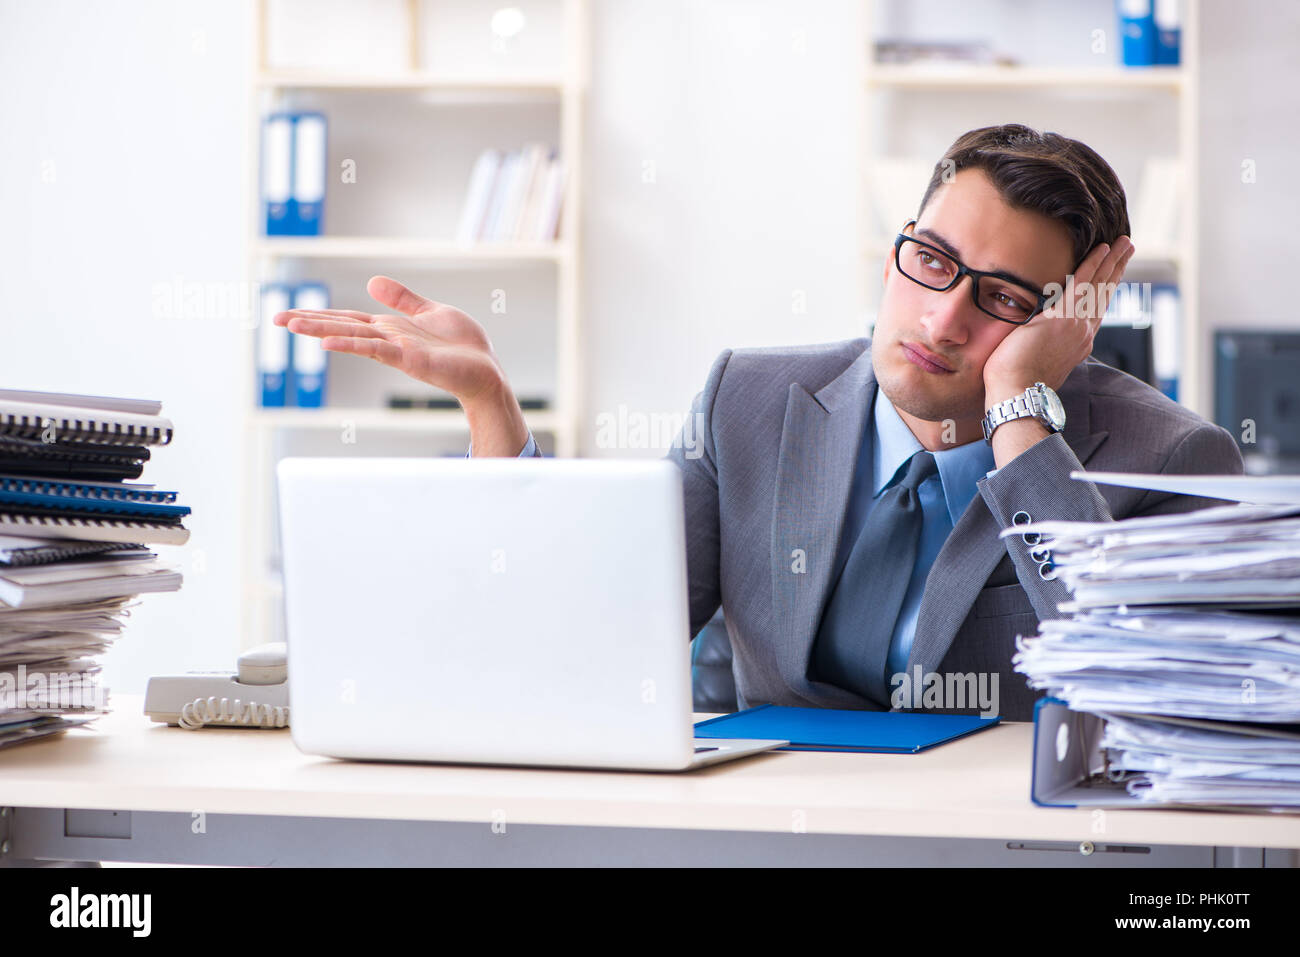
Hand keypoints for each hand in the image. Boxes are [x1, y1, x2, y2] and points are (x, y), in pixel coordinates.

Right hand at [274, 275, 529, 455]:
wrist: (486, 370)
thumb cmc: (462, 347)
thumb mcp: (430, 312)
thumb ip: (402, 299)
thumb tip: (372, 281)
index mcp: (390, 328)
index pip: (347, 319)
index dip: (319, 314)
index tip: (288, 314)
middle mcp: (389, 340)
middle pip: (342, 327)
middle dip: (309, 323)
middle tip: (274, 318)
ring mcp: (398, 352)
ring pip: (354, 337)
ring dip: (323, 332)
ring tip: (293, 327)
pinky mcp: (413, 361)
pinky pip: (379, 351)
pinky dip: (354, 346)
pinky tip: (331, 343)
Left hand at [981, 236, 1135, 405]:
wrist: (1017, 395)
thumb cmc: (1016, 383)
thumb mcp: (1037, 360)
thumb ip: (1043, 345)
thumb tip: (1032, 337)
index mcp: (1077, 345)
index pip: (1095, 310)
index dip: (1105, 290)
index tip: (1113, 275)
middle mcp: (1083, 335)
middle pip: (1104, 295)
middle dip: (1117, 269)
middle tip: (1128, 248)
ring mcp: (1076, 326)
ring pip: (1099, 286)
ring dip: (1112, 261)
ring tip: (1124, 242)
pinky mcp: (1063, 319)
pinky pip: (1082, 284)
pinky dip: (1093, 265)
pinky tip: (1102, 249)